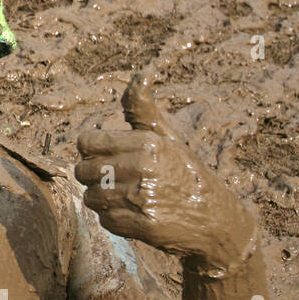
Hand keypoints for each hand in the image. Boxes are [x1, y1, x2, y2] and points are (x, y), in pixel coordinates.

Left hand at [74, 74, 255, 273]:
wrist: (216, 219)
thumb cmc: (184, 172)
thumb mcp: (166, 136)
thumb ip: (143, 109)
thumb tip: (141, 74)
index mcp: (145, 143)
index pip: (86, 143)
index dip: (93, 151)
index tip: (110, 157)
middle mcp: (143, 167)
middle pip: (83, 171)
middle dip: (96, 178)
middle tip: (121, 181)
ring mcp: (143, 198)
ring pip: (91, 198)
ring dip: (105, 200)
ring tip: (130, 198)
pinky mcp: (143, 225)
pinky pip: (105, 221)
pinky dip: (116, 220)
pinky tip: (137, 215)